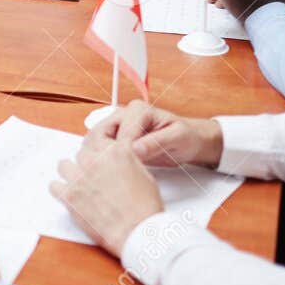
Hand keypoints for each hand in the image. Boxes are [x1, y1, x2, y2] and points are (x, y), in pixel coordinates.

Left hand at [50, 139, 163, 257]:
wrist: (138, 232)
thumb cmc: (145, 207)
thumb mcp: (144, 175)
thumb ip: (126, 161)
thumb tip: (116, 159)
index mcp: (114, 152)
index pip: (97, 142)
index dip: (99, 155)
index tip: (100, 163)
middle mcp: (94, 161)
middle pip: (81, 155)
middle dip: (86, 166)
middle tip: (93, 179)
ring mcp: (79, 177)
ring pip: (64, 166)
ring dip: (70, 174)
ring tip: (79, 187)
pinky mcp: (69, 195)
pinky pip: (54, 186)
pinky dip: (60, 191)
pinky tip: (70, 198)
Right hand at [84, 100, 222, 169]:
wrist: (188, 141)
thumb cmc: (185, 137)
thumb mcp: (177, 138)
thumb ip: (157, 142)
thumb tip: (137, 149)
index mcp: (139, 110)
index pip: (122, 131)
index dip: (121, 151)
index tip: (124, 168)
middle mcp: (124, 114)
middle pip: (101, 133)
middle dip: (104, 153)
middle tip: (111, 173)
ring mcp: (118, 126)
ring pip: (96, 141)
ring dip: (99, 157)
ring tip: (107, 175)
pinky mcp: (116, 139)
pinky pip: (101, 148)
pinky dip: (102, 159)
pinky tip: (107, 172)